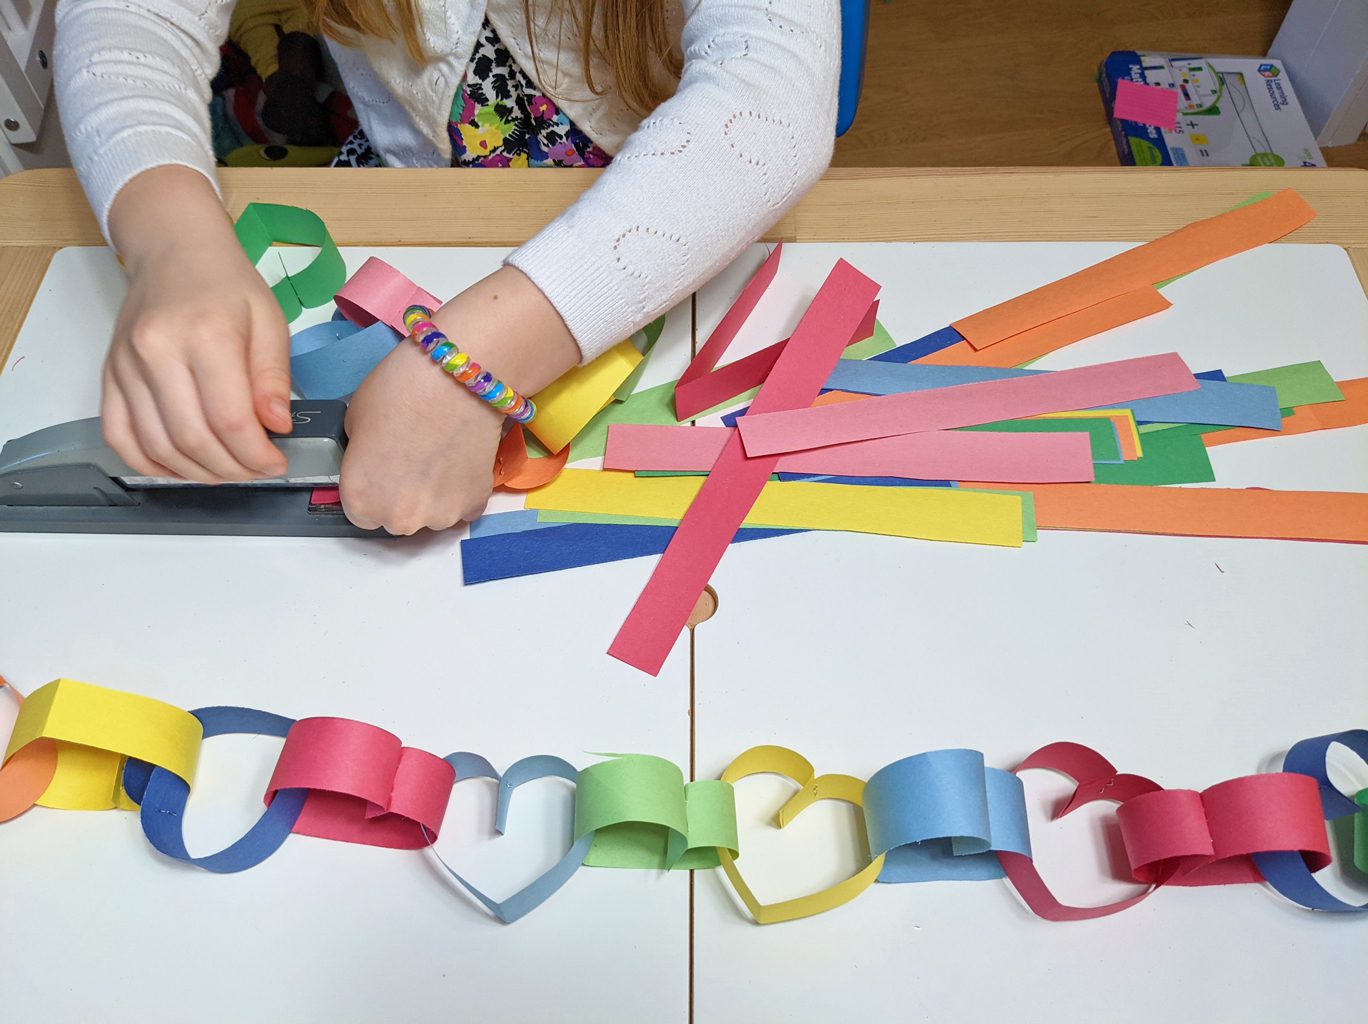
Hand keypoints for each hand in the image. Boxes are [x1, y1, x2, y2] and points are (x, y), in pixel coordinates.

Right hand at [103, 167, 291, 482]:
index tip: (276, 462)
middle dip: (231, 469)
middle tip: (255, 470)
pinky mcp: (109, 376)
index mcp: (206, 335)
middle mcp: (157, 351)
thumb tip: (277, 427)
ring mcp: (126, 366)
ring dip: (196, 473)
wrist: (175, 252)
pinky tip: (181, 467)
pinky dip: (150, 463)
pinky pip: (118, 436)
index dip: (256, 454)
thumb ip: (274, 378)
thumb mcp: (270, 322)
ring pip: (157, 445)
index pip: (230, 419)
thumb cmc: (226, 286)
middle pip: (192, 438)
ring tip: (227, 471)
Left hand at [338, 266, 579, 532]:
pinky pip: (463, 506)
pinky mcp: (475, 505)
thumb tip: (374, 462)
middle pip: (396, 519)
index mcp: (361, 500)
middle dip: (401, 497)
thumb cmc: (397, 392)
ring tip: (440, 457)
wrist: (457, 380)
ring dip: (433, 496)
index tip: (381, 468)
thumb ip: (360, 455)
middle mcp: (398, 520)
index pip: (360, 513)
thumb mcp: (354, 421)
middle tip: (412, 459)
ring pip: (432, 515)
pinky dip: (462, 489)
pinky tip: (461, 460)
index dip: (371, 489)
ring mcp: (440, 517)